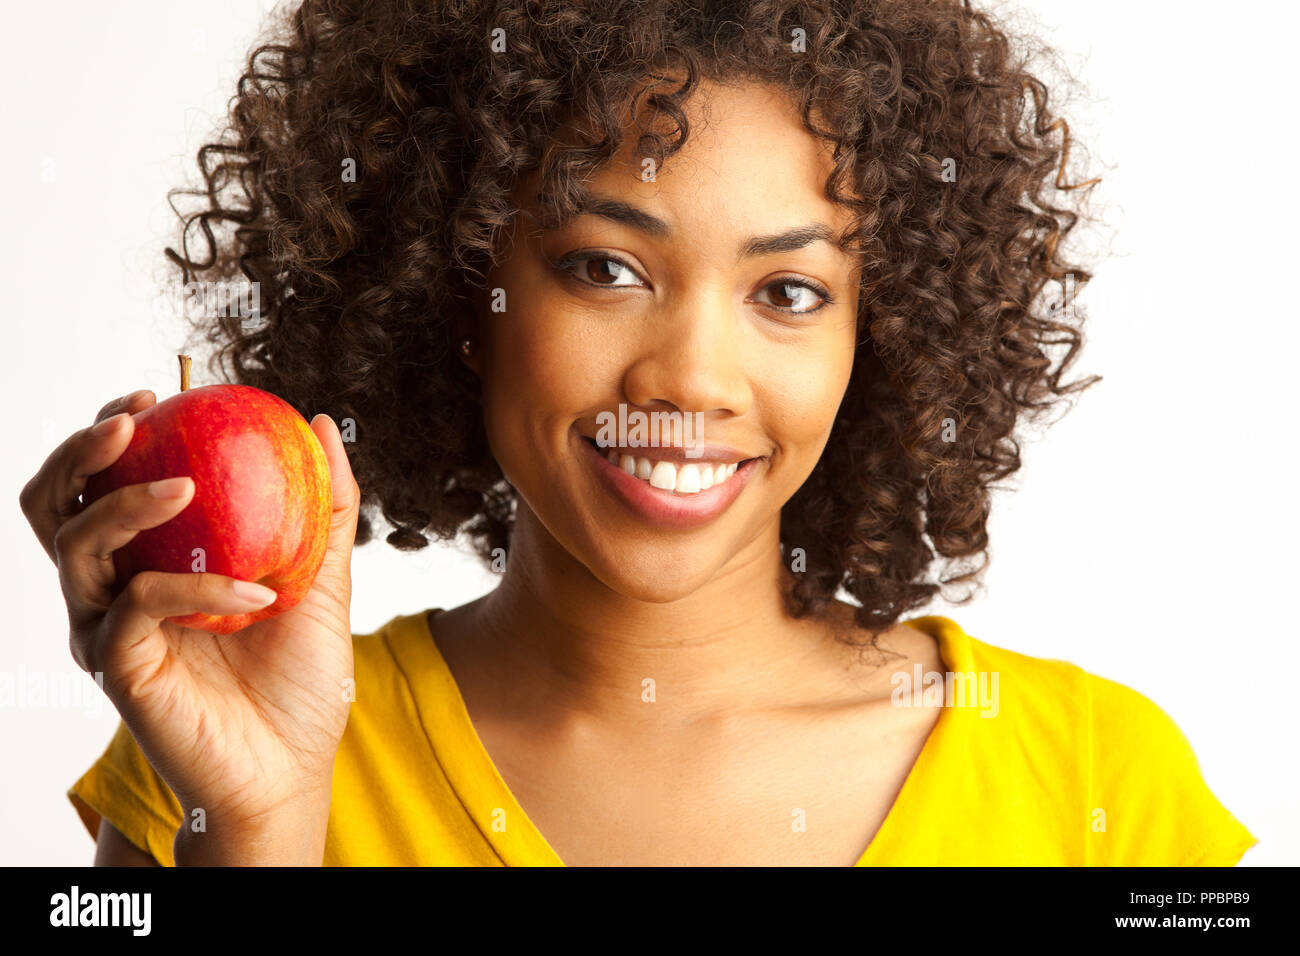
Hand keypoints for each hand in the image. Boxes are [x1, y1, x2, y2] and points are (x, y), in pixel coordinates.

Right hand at [21, 389, 359, 861]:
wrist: (292, 762)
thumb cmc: (299, 676)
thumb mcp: (323, 578)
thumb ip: (325, 506)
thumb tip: (323, 423)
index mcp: (148, 562)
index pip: (99, 484)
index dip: (107, 432)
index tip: (154, 395)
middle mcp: (112, 591)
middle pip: (53, 505)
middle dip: (78, 452)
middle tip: (130, 420)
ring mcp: (107, 629)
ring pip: (74, 545)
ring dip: (126, 503)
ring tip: (186, 487)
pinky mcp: (118, 666)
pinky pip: (140, 603)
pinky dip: (198, 586)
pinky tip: (256, 593)